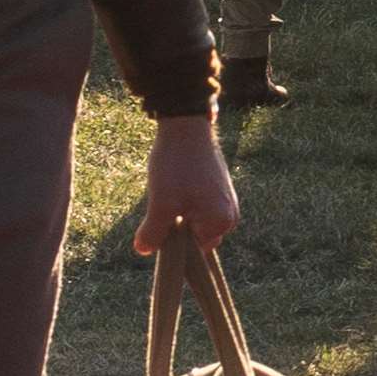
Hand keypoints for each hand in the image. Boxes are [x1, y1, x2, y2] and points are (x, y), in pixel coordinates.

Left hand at [134, 113, 242, 254]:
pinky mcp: (219, 188)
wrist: (185, 125)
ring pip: (194, 220)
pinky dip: (184, 200)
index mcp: (222, 222)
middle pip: (195, 235)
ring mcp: (227, 201)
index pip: (193, 250)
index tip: (159, 221)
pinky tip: (175, 181)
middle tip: (164, 201)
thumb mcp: (161, 202)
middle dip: (176, 225)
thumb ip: (154, 232)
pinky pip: (198, 206)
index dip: (172, 240)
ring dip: (178, 212)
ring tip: (170, 189)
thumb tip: (144, 250)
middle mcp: (231, 214)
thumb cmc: (176, 164)